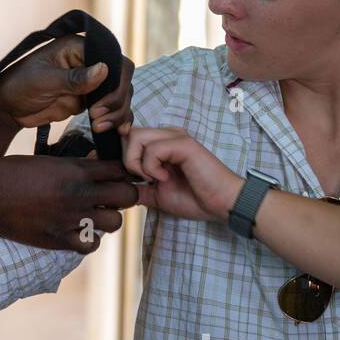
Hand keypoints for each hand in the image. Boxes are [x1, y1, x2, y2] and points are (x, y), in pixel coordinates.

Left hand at [0, 37, 134, 134]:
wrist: (9, 107)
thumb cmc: (20, 86)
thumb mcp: (44, 81)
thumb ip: (74, 78)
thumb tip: (104, 69)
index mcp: (78, 48)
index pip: (112, 58)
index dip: (114, 82)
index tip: (99, 104)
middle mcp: (89, 62)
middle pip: (121, 78)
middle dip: (116, 101)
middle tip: (97, 118)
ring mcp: (91, 82)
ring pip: (120, 95)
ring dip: (117, 112)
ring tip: (99, 128)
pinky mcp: (89, 100)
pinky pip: (112, 108)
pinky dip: (117, 118)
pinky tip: (118, 131)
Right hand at [0, 155, 138, 252]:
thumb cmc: (11, 173)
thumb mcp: (47, 161)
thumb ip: (73, 166)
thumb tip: (95, 167)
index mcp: (76, 170)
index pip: (120, 169)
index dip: (123, 172)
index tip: (118, 176)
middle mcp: (80, 194)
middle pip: (127, 196)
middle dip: (124, 195)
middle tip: (113, 197)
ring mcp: (72, 219)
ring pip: (115, 222)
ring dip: (108, 218)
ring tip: (95, 215)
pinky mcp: (60, 240)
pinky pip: (92, 245)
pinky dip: (89, 239)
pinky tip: (80, 231)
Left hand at [122, 127, 244, 222]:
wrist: (221, 204)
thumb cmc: (195, 198)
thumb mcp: (157, 195)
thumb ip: (139, 189)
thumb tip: (118, 190)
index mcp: (161, 144)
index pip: (128, 138)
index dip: (121, 156)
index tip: (128, 177)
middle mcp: (167, 135)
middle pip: (127, 135)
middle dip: (127, 160)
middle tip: (143, 179)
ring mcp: (175, 137)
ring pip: (135, 137)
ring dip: (137, 163)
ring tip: (154, 178)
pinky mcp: (183, 143)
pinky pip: (152, 149)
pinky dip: (152, 167)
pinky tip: (166, 178)